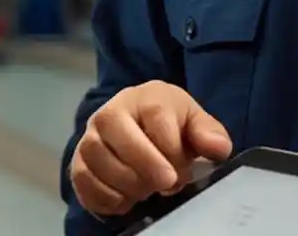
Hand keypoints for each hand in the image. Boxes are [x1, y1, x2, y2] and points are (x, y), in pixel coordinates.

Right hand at [69, 80, 233, 216]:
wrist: (139, 127)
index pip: (155, 115)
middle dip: (145, 165)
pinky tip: (127, 201)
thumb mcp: (194, 122)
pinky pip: (83, 182)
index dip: (170, 148)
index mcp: (145, 97)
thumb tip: (218, 149)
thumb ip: (208, 133)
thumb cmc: (171, 124)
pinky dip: (106, 198)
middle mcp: (110, 112)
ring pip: (98, 159)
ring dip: (126, 183)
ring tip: (146, 191)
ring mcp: (90, 137)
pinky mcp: (78, 163)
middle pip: (118, 132)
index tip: (181, 172)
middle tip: (165, 185)